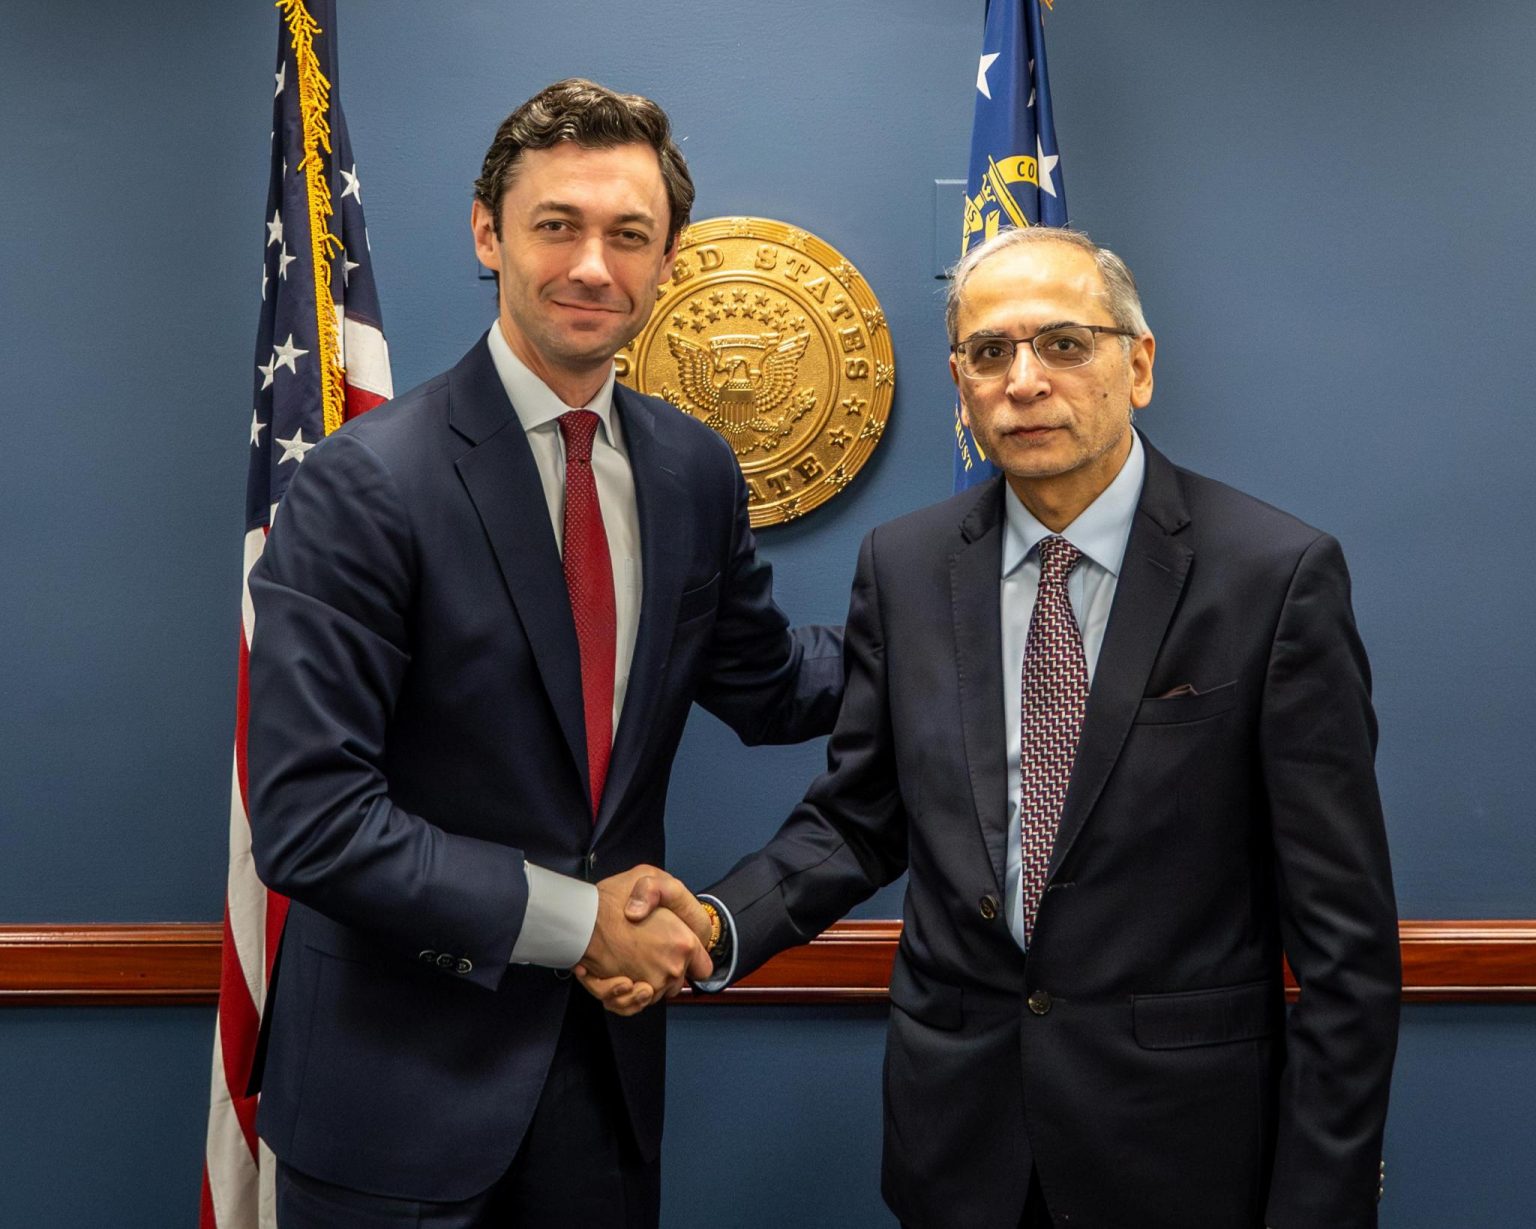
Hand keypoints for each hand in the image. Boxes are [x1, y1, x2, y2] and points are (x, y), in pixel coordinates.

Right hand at [575, 865, 711, 1007]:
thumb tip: (671, 918)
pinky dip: (628, 995)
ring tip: (631, 960)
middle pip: (678, 980)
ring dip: (646, 981)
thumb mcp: (648, 876)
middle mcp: (672, 968)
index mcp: (684, 943)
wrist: (579, 920)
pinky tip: (621, 977)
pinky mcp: (628, 994)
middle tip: (649, 949)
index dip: (693, 959)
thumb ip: (667, 891)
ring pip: (656, 992)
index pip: (704, 966)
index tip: (681, 953)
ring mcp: (650, 983)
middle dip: (667, 968)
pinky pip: (636, 1003)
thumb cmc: (611, 899)